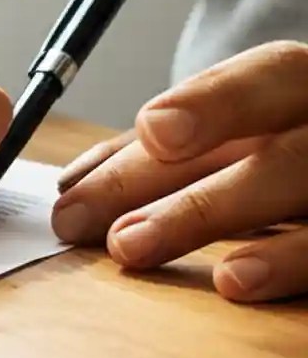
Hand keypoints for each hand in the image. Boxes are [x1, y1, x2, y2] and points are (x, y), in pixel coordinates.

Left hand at [52, 41, 307, 301]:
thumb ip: (158, 153)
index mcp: (302, 88)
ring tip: (131, 246)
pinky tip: (232, 280)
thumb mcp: (226, 137)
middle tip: (89, 217)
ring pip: (301, 192)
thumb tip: (73, 185)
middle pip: (278, 150)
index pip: (268, 77)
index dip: (212, 102)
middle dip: (175, 182)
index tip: (153, 130)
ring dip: (206, 220)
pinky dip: (284, 266)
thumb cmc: (271, 151)